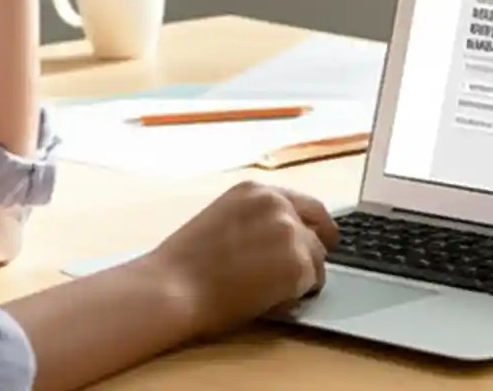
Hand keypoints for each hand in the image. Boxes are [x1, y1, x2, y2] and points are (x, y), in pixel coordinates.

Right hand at [149, 181, 338, 339]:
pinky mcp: (298, 264)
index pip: (307, 205)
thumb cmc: (186, 266)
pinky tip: (267, 301)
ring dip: (302, 277)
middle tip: (301, 275)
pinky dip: (296, 296)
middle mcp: (278, 204)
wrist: (173, 288)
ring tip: (268, 291)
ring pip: (317, 260)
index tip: (318, 242)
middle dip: (312, 253)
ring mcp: (291, 233)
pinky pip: (312, 284)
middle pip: (320, 230)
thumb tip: (284, 241)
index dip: (314, 228)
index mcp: (256, 190)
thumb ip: (257, 221)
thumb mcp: (224, 220)